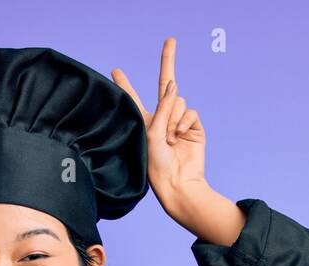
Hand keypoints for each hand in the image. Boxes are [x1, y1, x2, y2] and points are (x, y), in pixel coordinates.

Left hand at [112, 37, 205, 211]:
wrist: (177, 182)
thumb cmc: (155, 164)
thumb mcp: (151, 132)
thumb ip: (161, 107)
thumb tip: (174, 85)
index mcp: (143, 122)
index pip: (133, 97)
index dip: (125, 83)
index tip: (115, 70)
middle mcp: (161, 118)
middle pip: (166, 86)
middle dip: (168, 60)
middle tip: (171, 38)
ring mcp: (178, 122)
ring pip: (177, 101)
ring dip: (172, 118)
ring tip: (169, 139)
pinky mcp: (193, 127)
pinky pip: (189, 111)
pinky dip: (184, 122)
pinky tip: (180, 136)